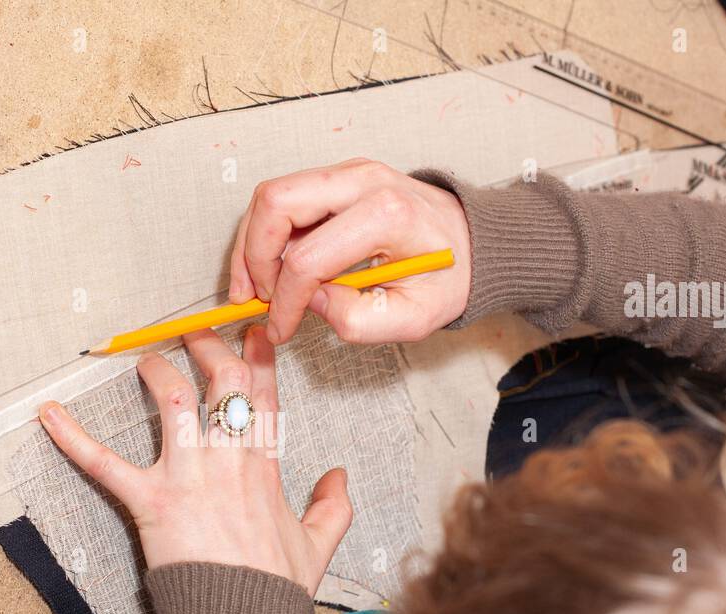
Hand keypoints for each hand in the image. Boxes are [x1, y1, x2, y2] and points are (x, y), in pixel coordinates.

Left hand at [38, 325, 351, 594]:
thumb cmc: (275, 589)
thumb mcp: (318, 544)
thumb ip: (333, 506)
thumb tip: (338, 477)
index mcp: (264, 467)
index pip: (264, 395)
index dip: (258, 356)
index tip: (253, 331)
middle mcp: (228, 461)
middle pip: (222, 381)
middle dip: (209, 347)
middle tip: (194, 333)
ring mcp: (188, 477)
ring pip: (174, 402)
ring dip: (158, 373)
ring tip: (146, 360)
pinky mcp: (150, 502)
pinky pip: (105, 464)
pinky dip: (73, 438)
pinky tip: (49, 415)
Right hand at [229, 158, 471, 344]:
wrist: (473, 240)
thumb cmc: (448, 274)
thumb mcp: (415, 317)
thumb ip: (360, 321)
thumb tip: (312, 303)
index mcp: (387, 215)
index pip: (309, 257)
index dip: (284, 301)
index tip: (281, 327)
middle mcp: (364, 181)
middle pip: (276, 203)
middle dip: (253, 257)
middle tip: (252, 298)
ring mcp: (348, 173)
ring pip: (272, 195)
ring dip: (252, 243)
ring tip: (253, 286)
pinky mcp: (338, 178)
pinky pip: (285, 198)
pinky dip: (267, 233)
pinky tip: (271, 268)